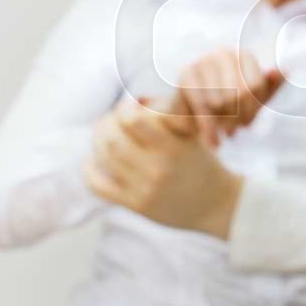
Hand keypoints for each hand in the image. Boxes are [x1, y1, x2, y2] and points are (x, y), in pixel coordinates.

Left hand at [82, 97, 241, 239]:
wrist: (215, 203)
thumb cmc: (201, 162)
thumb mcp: (194, 135)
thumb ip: (170, 115)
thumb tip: (137, 100)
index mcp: (174, 148)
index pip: (134, 122)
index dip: (124, 110)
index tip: (127, 106)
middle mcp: (157, 169)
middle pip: (113, 139)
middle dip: (105, 124)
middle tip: (109, 119)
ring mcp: (144, 189)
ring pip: (104, 159)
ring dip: (97, 142)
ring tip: (102, 135)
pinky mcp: (135, 205)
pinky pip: (98, 186)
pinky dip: (89, 170)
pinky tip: (92, 161)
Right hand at [170, 49, 284, 147]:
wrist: (189, 118)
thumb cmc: (226, 107)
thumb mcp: (254, 100)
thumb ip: (272, 86)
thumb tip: (284, 71)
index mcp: (243, 56)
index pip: (257, 85)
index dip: (254, 108)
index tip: (248, 122)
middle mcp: (223, 54)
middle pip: (241, 92)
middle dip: (240, 116)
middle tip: (235, 130)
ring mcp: (202, 62)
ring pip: (222, 101)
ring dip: (224, 122)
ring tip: (222, 129)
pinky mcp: (185, 76)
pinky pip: (202, 107)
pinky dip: (210, 129)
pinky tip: (214, 143)